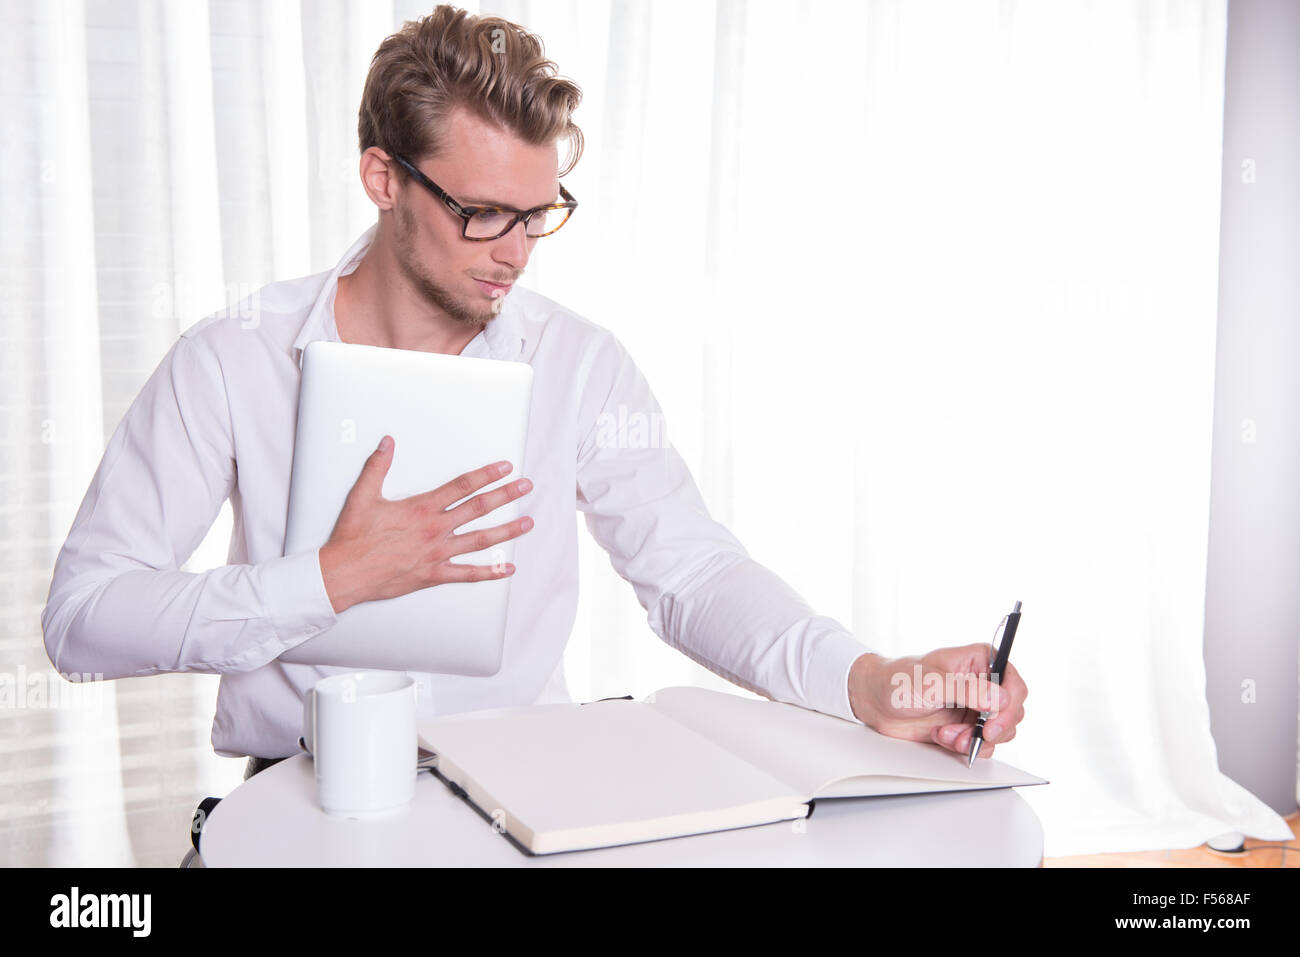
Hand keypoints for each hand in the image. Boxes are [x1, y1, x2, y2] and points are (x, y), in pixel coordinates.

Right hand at [318, 435, 534, 613]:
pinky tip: (507, 568)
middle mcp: (435, 530)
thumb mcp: (362, 495)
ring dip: (507, 530)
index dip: (486, 475)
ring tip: (528, 523)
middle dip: (506, 495)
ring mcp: (437, 554)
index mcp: (421, 508)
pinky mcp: (434, 575)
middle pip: (479, 508)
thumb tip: (387, 443)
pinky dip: (490, 572)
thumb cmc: (353, 538)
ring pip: (480, 540)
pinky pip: (467, 575)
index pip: (462, 486)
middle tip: (526, 486)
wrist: (345, 573)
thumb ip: (378, 466)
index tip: (504, 468)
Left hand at [846, 645, 1026, 758]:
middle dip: (994, 727)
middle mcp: (982, 683)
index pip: (1013, 682)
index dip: (1010, 705)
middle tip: (975, 735)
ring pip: (1000, 731)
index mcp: (979, 661)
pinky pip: (983, 744)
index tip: (992, 722)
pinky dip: (966, 747)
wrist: (876, 702)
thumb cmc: (898, 680)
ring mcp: (975, 707)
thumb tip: (1001, 698)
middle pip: (1013, 710)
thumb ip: (967, 691)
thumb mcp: (932, 683)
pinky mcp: (966, 727)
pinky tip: (943, 737)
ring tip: (947, 735)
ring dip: (976, 739)